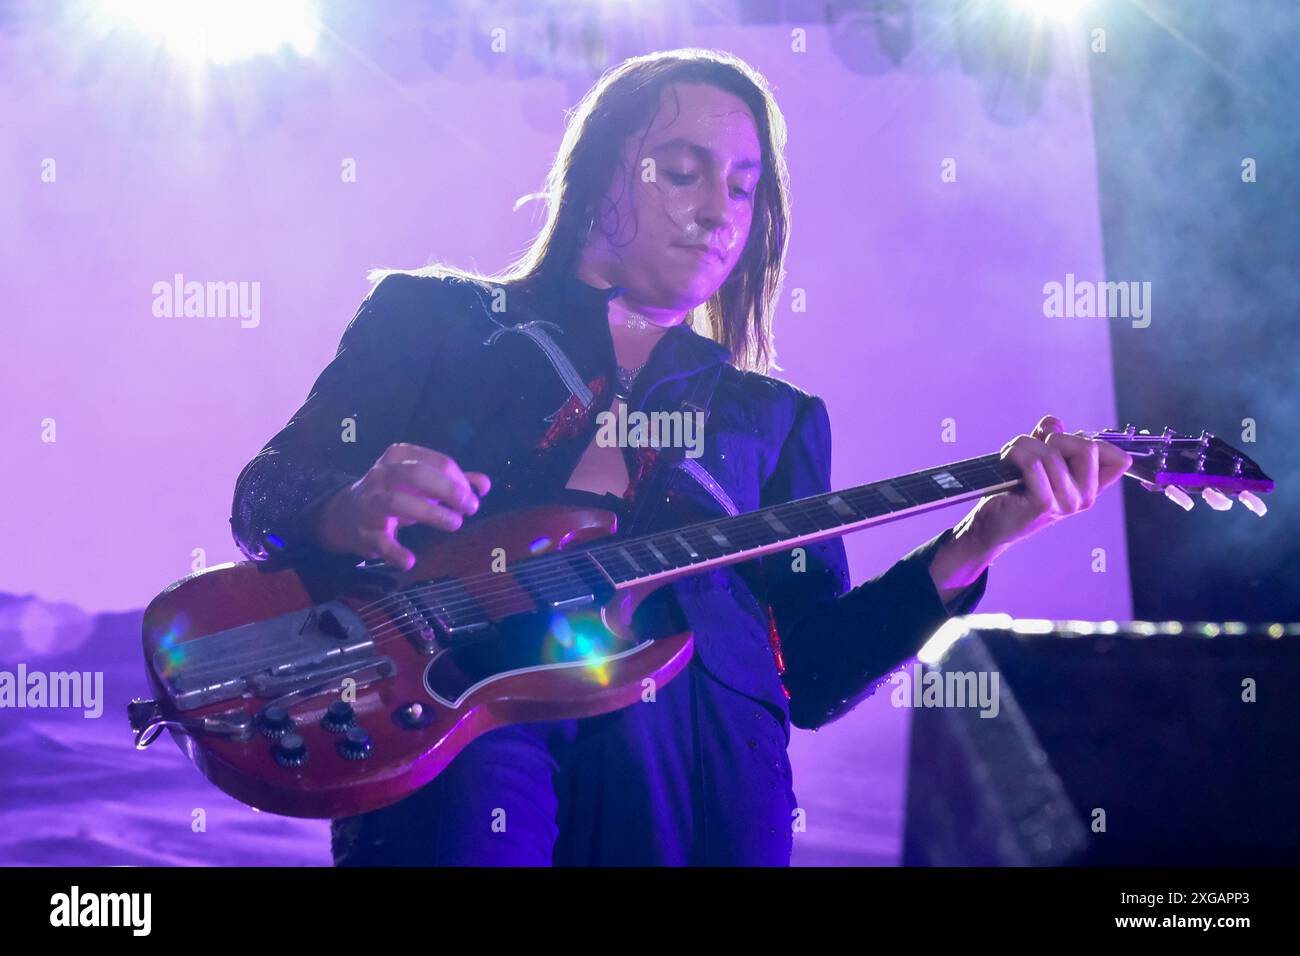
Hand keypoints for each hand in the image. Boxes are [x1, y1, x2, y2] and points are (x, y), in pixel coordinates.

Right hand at [313, 443, 490, 569]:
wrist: (345, 514)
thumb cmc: (393, 494)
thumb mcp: (421, 483)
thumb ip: (452, 482)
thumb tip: (484, 485)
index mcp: (401, 457)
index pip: (438, 463)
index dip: (460, 481)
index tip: (472, 499)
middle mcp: (382, 474)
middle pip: (417, 475)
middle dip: (448, 490)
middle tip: (470, 508)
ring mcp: (370, 501)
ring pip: (397, 503)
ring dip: (430, 513)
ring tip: (454, 524)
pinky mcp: (363, 530)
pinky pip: (378, 540)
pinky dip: (394, 552)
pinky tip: (410, 561)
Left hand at [928, 415, 1131, 597]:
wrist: (990, 524)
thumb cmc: (1015, 490)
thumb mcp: (1038, 458)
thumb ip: (1050, 437)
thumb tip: (1055, 423)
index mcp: (1090, 487)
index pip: (1118, 459)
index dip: (1090, 440)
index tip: (1059, 445)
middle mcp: (1086, 497)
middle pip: (1088, 447)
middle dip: (1055, 438)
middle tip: (1033, 448)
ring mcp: (1068, 502)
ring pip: (1052, 452)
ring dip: (1024, 445)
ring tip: (1011, 455)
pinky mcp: (1045, 504)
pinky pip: (1033, 463)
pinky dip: (1015, 453)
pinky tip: (1006, 460)